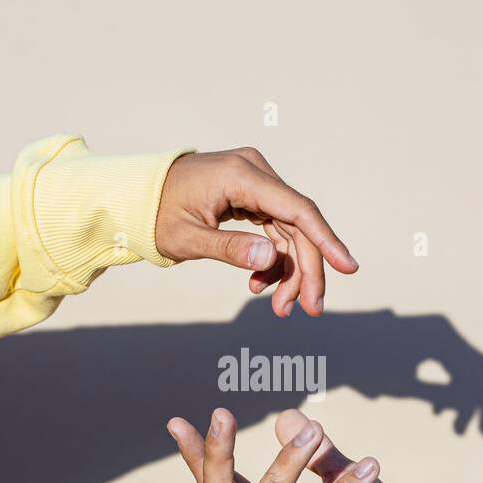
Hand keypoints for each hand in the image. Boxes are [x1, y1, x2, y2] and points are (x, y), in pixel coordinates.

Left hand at [155, 147, 357, 316]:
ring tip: (278, 308)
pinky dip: (272, 260)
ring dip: (289, 272)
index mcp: (242, 176)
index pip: (297, 210)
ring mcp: (254, 182)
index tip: (348, 268)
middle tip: (309, 310)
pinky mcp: (250, 195)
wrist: (134, 195)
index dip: (326, 241)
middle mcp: (255, 173)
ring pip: (290, 232)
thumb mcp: (187, 238)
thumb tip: (272, 259)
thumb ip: (230, 248)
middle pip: (298, 225)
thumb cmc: (155, 214)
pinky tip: (260, 285)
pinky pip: (274, 230)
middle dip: (305, 270)